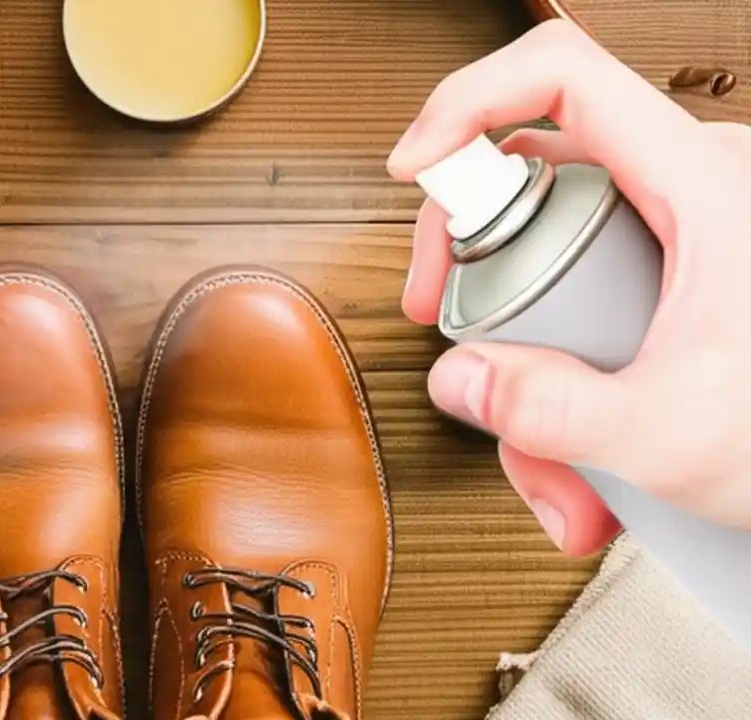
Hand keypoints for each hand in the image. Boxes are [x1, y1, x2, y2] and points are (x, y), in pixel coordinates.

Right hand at [387, 19, 750, 555]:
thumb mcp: (674, 433)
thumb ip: (557, 412)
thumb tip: (462, 378)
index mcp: (699, 182)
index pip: (562, 76)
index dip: (468, 101)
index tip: (415, 167)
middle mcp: (682, 191)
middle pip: (526, 177)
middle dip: (470, 266)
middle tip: (439, 314)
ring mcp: (667, 234)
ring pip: (542, 255)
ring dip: (516, 362)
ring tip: (548, 463)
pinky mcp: (657, 277)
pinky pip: (568, 298)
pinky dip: (549, 382)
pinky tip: (573, 460)